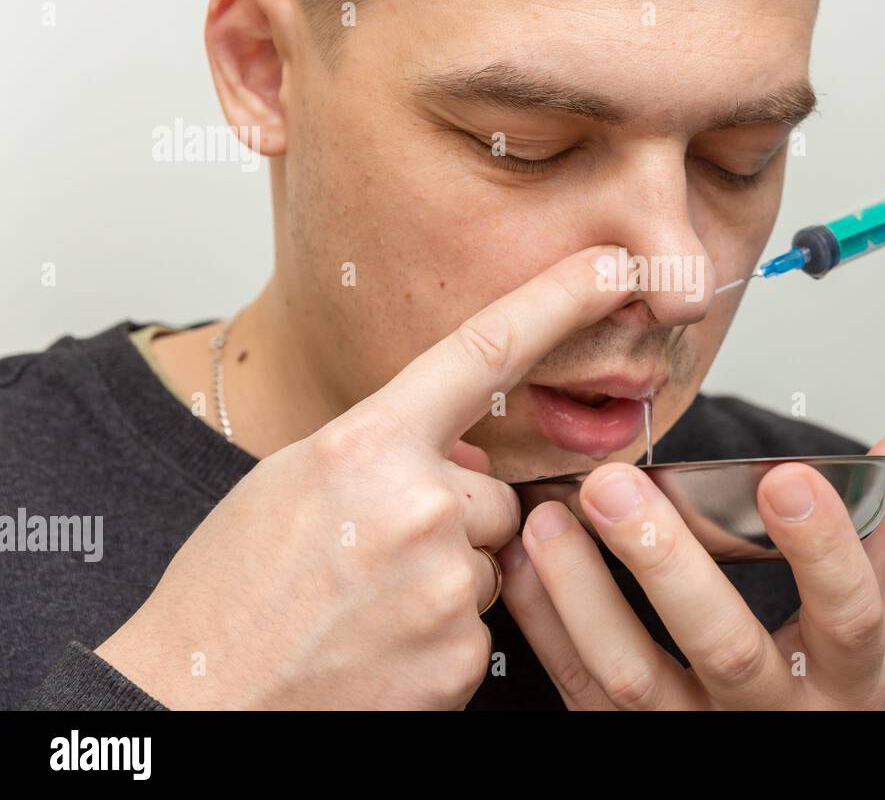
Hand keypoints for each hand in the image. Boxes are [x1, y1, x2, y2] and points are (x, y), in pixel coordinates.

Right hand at [96, 246, 633, 708]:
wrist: (189, 702)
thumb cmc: (230, 590)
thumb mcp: (293, 481)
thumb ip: (389, 449)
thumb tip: (469, 450)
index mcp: (367, 445)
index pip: (486, 351)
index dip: (558, 298)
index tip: (612, 264)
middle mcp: (417, 507)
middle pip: (496, 495)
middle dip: (455, 521)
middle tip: (373, 557)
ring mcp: (443, 587)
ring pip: (491, 563)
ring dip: (446, 580)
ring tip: (366, 608)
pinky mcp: (460, 659)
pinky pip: (482, 627)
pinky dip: (441, 637)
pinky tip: (379, 647)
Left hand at [499, 428, 884, 709]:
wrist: (782, 762)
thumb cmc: (820, 685)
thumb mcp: (858, 623)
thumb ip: (874, 532)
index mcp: (845, 681)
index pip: (848, 616)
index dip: (822, 549)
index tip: (787, 476)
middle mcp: (774, 718)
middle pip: (725, 648)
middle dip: (664, 563)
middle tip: (614, 484)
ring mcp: (698, 738)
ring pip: (632, 678)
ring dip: (582, 592)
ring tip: (549, 518)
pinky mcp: (634, 746)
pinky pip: (580, 693)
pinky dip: (546, 625)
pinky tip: (525, 561)